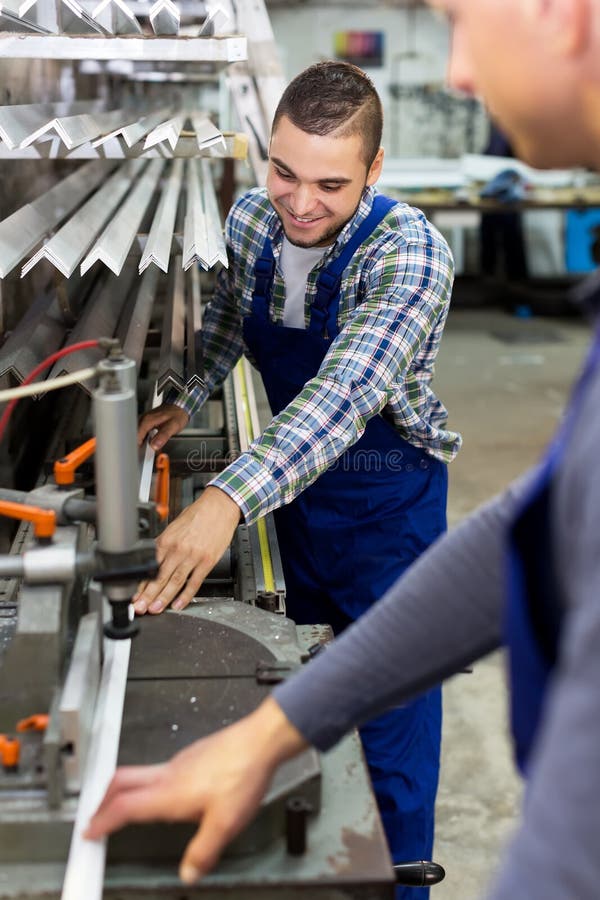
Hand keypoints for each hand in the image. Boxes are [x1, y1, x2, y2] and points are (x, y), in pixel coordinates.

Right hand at [85, 698, 308, 885]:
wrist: (261, 741)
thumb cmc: (244, 775)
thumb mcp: (225, 824)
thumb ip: (203, 852)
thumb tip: (188, 874)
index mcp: (169, 793)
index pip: (124, 807)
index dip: (102, 821)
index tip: (90, 831)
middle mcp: (169, 774)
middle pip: (121, 782)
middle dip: (102, 800)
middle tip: (95, 816)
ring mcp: (180, 762)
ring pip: (140, 773)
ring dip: (123, 790)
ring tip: (122, 806)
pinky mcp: (192, 756)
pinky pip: (159, 769)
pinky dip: (146, 783)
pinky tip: (162, 792)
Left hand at [134, 486, 240, 614]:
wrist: (220, 506)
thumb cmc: (198, 514)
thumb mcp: (174, 526)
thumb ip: (164, 544)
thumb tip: (154, 560)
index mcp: (166, 540)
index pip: (149, 566)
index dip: (140, 584)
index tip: (134, 595)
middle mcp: (178, 549)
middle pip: (159, 577)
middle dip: (148, 595)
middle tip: (140, 608)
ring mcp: (193, 556)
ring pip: (175, 582)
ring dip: (164, 598)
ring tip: (155, 609)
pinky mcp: (207, 561)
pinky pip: (194, 582)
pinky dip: (186, 595)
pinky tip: (179, 604)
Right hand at [138, 404, 189, 451]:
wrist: (180, 407)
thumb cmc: (177, 415)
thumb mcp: (173, 426)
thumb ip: (163, 436)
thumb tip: (154, 445)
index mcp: (147, 420)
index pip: (136, 436)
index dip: (137, 447)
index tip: (140, 454)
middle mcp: (143, 419)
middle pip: (134, 436)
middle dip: (137, 445)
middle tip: (143, 454)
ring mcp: (144, 420)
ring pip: (136, 434)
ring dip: (140, 443)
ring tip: (145, 449)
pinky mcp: (146, 423)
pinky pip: (141, 432)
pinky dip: (143, 439)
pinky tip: (148, 443)